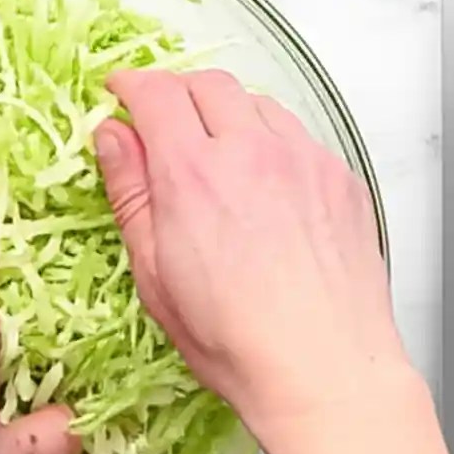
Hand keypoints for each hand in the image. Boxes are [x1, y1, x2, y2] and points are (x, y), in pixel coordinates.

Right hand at [95, 69, 408, 440]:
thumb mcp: (155, 275)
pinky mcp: (340, 178)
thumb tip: (113, 137)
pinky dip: (272, 143)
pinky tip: (265, 184)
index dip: (130, 85)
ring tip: (216, 154)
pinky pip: (299, 136)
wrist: (324, 370)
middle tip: (163, 120)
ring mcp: (305, 160)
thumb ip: (132, 193)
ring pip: (258, 103)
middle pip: (208, 84)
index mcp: (194, 174)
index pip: (156, 92)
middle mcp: (253, 152)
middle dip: (177, 92)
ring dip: (228, 114)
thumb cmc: (237, 341)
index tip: (121, 94)